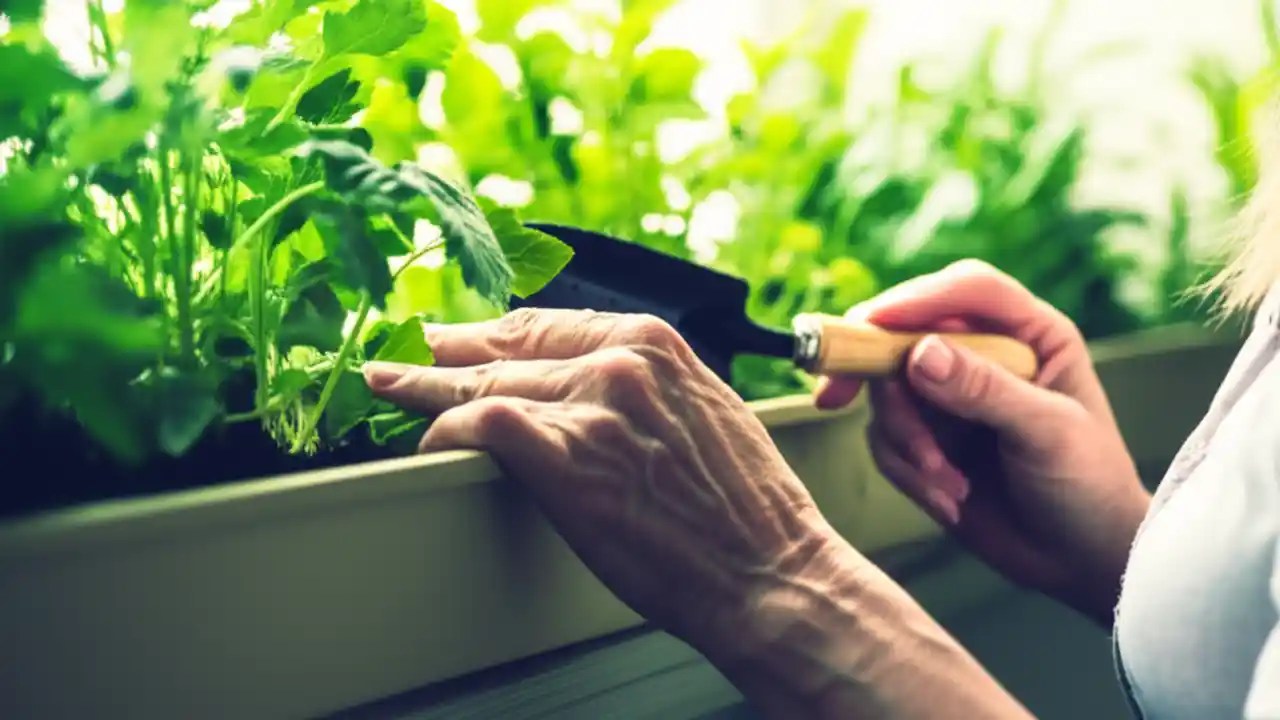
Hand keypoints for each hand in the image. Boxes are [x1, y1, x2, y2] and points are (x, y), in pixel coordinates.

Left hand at [364, 308, 1028, 719]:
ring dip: (424, 386)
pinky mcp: (564, 456)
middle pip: (506, 345)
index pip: (549, 323)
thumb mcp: (704, 412)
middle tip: (405, 351)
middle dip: (447, 349)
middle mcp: (619, 359)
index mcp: (654, 341)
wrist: (769, 571)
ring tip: (385, 385)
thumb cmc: (743, 509)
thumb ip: (647, 385)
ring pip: (482, 380)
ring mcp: (590, 404)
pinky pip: (477, 425)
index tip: (465, 336)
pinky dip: (441, 432)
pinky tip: (421, 443)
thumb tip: (591, 383)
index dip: (495, 332)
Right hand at [817, 260, 1149, 623]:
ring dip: (905, 441)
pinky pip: (884, 438)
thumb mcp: (1047, 433)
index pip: (966, 291)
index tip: (868, 326)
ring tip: (948, 485)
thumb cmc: (1088, 487)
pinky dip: (906, 471)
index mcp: (1030, 334)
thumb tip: (919, 355)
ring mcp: (950, 398)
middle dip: (876, 374)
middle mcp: (985, 355)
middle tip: (833, 397)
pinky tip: (949, 500)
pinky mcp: (926, 439)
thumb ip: (985, 390)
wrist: (1081, 560)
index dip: (915, 300)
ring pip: (887, 391)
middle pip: (906, 334)